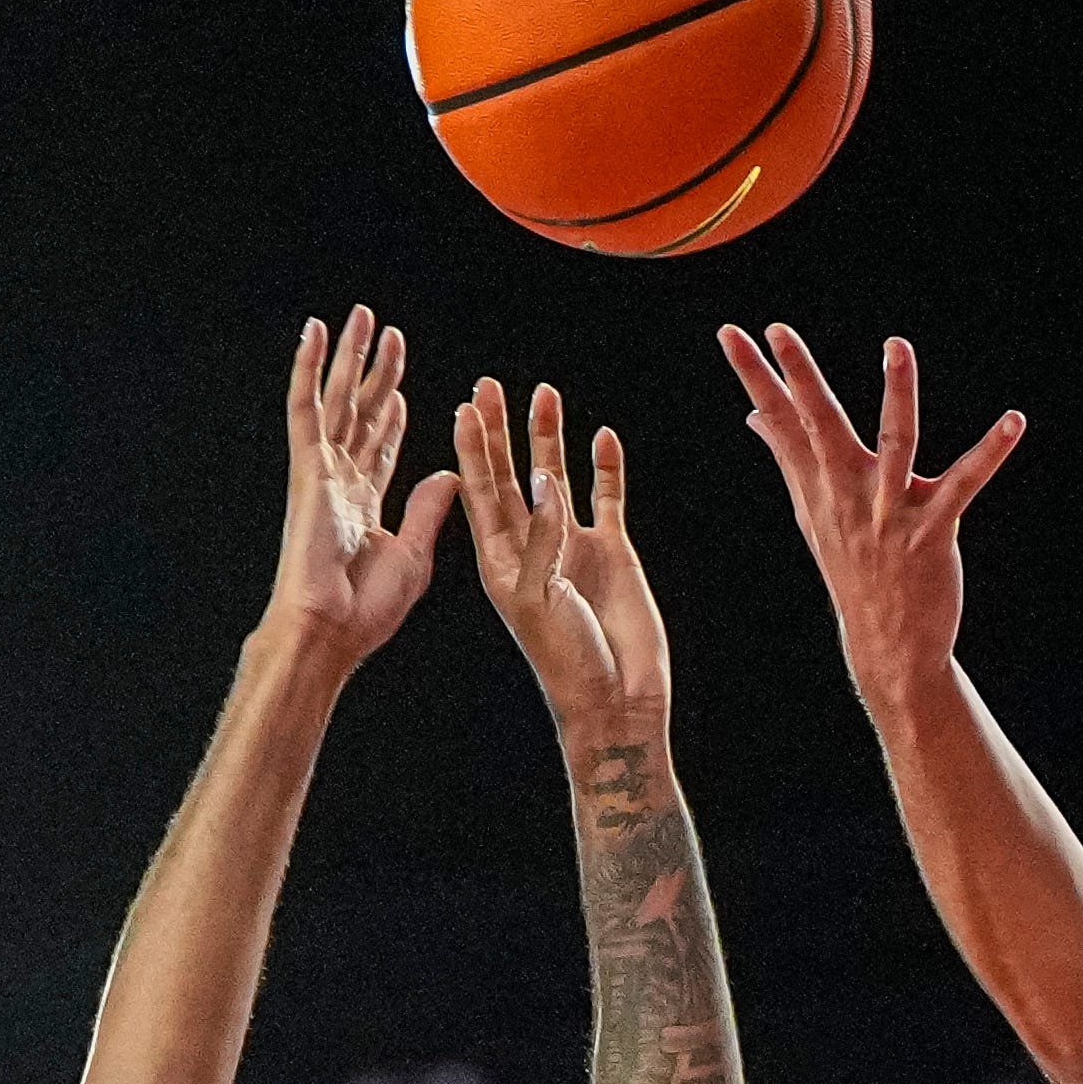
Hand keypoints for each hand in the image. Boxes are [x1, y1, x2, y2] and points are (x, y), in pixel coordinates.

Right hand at [264, 308, 458, 663]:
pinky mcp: (308, 467)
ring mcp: (322, 471)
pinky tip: (313, 332)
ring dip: (348, 356)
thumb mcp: (414, 555)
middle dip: (373, 373)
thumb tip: (449, 474)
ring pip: (337, 399)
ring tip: (361, 317)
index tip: (398, 390)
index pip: (380, 450)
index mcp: (364, 507)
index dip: (389, 418)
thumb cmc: (366, 610)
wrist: (330, 629)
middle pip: (360, 415)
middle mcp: (341, 482)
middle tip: (386, 333)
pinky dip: (307, 368)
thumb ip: (427, 510)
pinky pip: (306, 407)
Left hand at [451, 378, 669, 741]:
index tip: (464, 408)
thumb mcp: (537, 597)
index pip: (478, 492)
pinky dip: (604, 468)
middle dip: (500, 431)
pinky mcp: (612, 552)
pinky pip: (607, 498)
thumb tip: (547, 479)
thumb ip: (542, 537)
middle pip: (509, 475)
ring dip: (548, 438)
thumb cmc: (566, 659)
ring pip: (556, 478)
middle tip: (489, 386)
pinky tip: (602, 436)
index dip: (471, 450)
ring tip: (543, 394)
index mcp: (500, 561)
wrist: (617, 697)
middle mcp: (532, 547)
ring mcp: (572, 546)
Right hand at [716, 324, 1023, 704]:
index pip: (780, 422)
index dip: (754, 376)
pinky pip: (964, 484)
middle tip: (779, 330)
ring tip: (896, 344)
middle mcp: (849, 495)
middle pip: (821, 426)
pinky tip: (1014, 421)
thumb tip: (754, 416)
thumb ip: (788, 457)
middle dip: (800, 377)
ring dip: (897, 393)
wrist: (888, 644)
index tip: (730, 332)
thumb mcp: (813, 513)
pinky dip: (990, 452)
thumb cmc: (852, 567)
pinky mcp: (933, 530)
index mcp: (820, 486)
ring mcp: (889, 513)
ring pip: (895, 443)